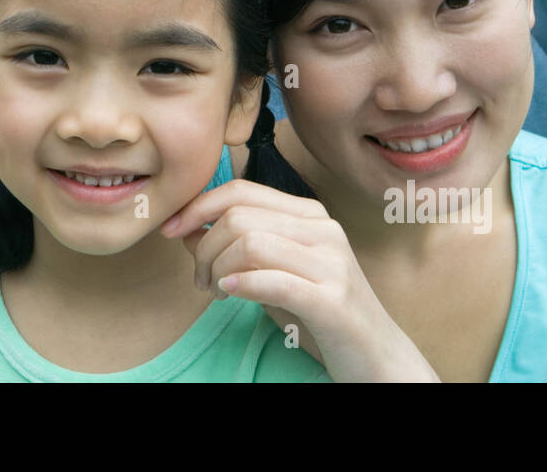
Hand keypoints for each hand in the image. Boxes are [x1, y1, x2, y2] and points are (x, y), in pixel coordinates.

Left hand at [162, 179, 438, 381]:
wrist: (376, 356)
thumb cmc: (319, 314)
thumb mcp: (273, 273)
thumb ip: (235, 248)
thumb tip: (188, 228)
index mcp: (309, 215)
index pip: (241, 191)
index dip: (197, 206)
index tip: (171, 230)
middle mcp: (323, 230)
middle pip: (239, 217)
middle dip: (204, 248)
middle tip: (200, 281)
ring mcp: (331, 262)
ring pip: (250, 243)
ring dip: (217, 270)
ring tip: (216, 293)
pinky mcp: (333, 299)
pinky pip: (273, 280)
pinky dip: (242, 285)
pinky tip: (229, 293)